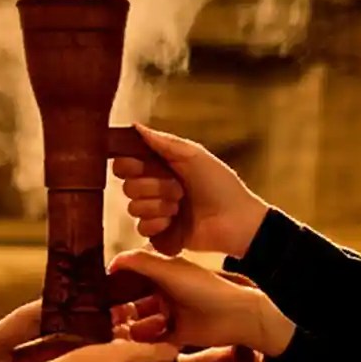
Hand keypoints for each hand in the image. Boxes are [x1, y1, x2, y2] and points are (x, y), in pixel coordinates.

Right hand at [107, 249, 294, 355]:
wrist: (236, 316)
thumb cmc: (205, 288)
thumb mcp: (170, 269)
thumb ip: (140, 262)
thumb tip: (110, 262)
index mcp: (163, 273)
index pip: (132, 276)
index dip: (116, 283)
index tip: (97, 293)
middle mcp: (165, 293)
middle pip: (134, 301)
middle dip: (119, 309)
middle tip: (103, 318)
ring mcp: (171, 314)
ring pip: (142, 321)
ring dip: (129, 327)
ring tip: (116, 333)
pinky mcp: (178, 335)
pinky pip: (154, 339)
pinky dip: (143, 342)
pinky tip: (132, 345)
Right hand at [114, 124, 269, 257]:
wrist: (235, 220)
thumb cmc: (220, 184)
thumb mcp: (194, 156)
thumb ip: (163, 142)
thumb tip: (135, 126)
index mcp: (160, 167)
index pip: (125, 164)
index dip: (127, 165)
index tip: (139, 166)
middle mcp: (154, 188)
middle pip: (127, 186)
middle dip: (153, 187)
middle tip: (178, 189)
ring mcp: (157, 212)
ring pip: (133, 207)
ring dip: (159, 205)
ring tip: (181, 206)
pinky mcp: (160, 234)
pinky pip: (142, 228)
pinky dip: (158, 223)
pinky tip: (174, 221)